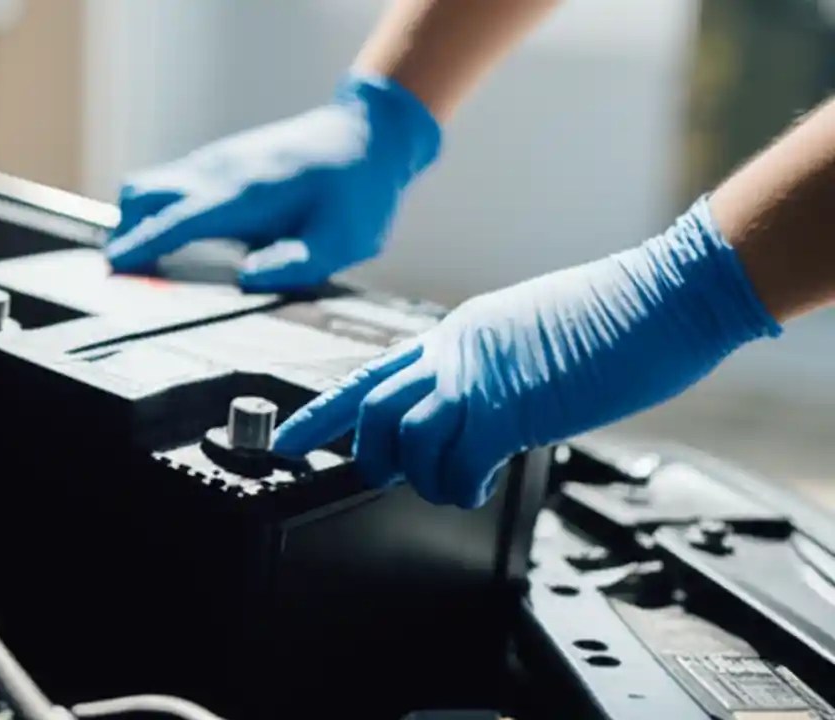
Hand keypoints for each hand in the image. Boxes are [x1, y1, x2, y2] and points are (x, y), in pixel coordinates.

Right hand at [105, 74, 440, 291]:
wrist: (367, 135)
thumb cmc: (357, 192)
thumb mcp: (341, 240)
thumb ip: (295, 262)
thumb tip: (247, 280)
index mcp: (243, 195)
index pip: (175, 221)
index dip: (140, 247)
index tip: (113, 269)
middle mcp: (219, 172)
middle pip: (141, 194)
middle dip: (126, 233)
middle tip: (131, 275)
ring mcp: (215, 162)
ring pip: (151, 186)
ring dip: (140, 222)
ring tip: (152, 265)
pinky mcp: (219, 162)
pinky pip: (171, 184)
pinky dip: (160, 211)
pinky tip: (182, 240)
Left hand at [271, 197, 780, 507]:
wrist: (666, 294)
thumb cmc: (612, 315)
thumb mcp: (527, 334)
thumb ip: (485, 367)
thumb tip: (468, 410)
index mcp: (456, 332)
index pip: (370, 373)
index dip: (321, 412)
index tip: (288, 439)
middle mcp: (455, 350)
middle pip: (373, 409)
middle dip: (369, 454)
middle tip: (388, 474)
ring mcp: (480, 376)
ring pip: (406, 438)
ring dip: (423, 476)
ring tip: (457, 480)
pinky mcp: (512, 406)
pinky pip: (457, 463)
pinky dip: (463, 486)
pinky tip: (486, 479)